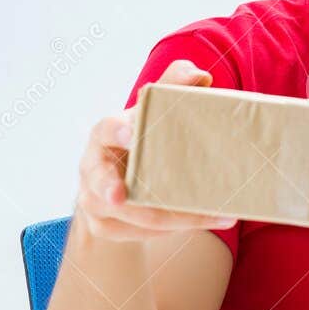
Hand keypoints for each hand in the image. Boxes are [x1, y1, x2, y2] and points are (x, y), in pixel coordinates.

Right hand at [75, 59, 235, 242]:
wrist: (119, 177)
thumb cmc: (142, 137)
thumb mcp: (153, 109)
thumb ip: (173, 85)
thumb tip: (200, 75)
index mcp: (105, 134)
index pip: (106, 128)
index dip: (117, 131)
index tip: (132, 133)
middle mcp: (92, 168)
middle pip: (101, 183)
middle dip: (113, 190)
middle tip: (122, 196)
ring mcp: (94, 201)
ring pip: (132, 215)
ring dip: (175, 216)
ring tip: (216, 213)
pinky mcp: (106, 227)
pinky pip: (141, 233)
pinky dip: (175, 228)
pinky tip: (204, 221)